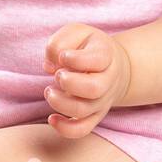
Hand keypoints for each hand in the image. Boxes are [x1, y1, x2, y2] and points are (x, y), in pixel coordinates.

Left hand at [41, 23, 132, 137]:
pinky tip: (52, 118)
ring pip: (84, 110)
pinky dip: (65, 128)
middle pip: (94, 89)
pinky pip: (83, 129)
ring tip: (49, 91)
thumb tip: (50, 65)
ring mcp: (102, 100)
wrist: (111, 65)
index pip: (97, 59)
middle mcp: (108, 80)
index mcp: (106, 55)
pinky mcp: (94, 115)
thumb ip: (59, 42)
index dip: (75, 59)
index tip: (62, 56)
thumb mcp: (76, 33)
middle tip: (57, 75)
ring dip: (61, 103)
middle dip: (69, 83)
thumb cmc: (87, 47)